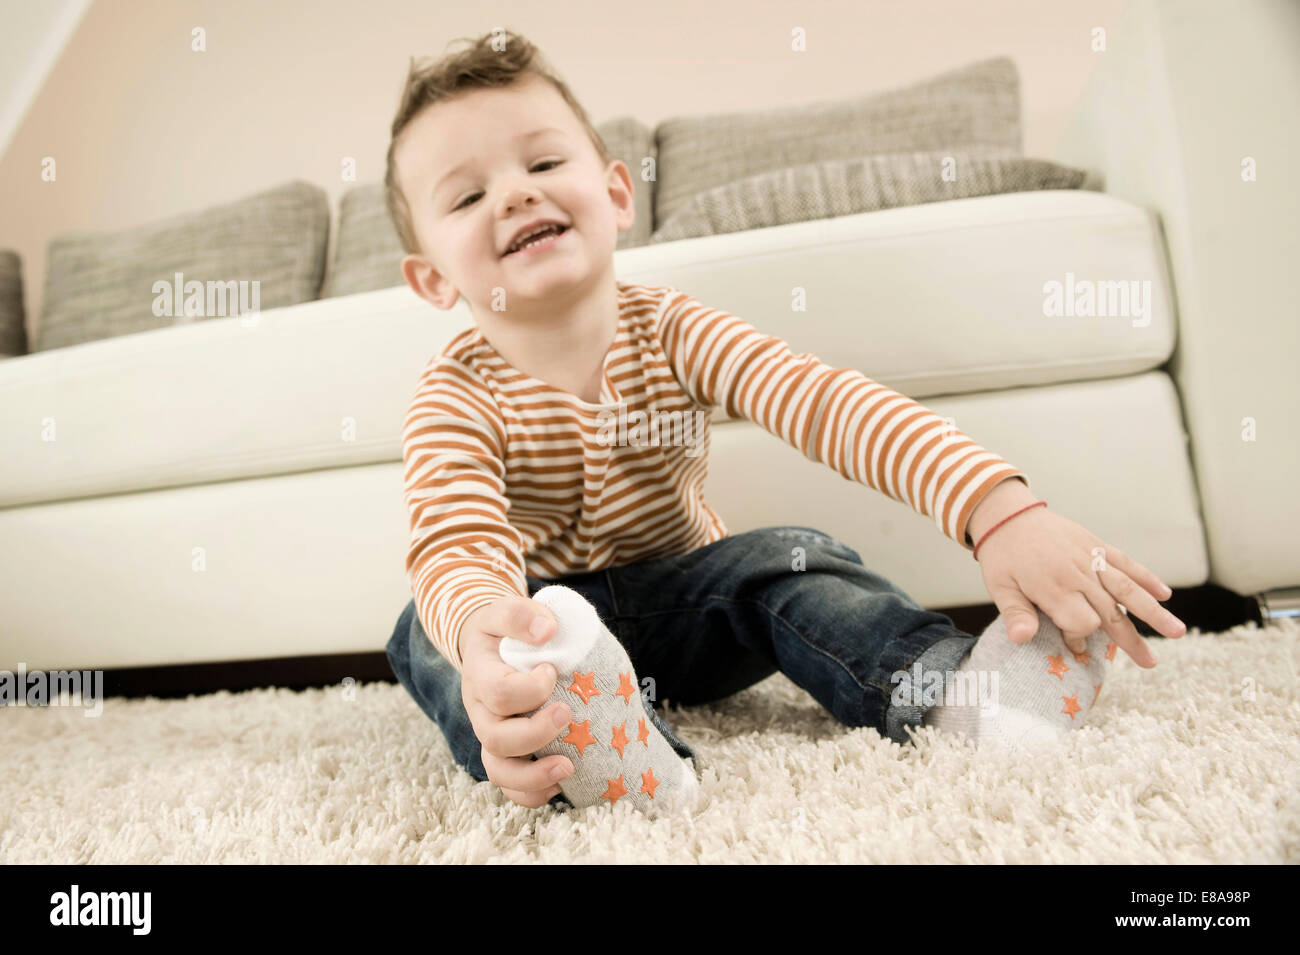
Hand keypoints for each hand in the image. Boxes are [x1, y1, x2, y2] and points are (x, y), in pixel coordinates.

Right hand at [458, 596, 572, 807]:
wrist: (486, 645)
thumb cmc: (503, 630)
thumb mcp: (503, 610)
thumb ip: (520, 615)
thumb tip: (547, 631)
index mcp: (480, 675)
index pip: (496, 692)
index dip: (529, 689)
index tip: (552, 670)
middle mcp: (481, 710)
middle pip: (496, 738)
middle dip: (536, 733)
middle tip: (567, 713)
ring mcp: (490, 734)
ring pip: (498, 770)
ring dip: (533, 776)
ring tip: (568, 767)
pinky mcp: (503, 752)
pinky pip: (508, 786)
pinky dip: (530, 794)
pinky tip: (559, 785)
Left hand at [970, 486, 1186, 667]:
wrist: (1008, 514)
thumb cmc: (1002, 556)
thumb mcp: (1000, 587)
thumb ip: (1016, 614)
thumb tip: (1022, 640)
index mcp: (1054, 587)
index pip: (1082, 622)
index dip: (1080, 638)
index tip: (1073, 646)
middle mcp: (1079, 574)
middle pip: (1111, 612)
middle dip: (1130, 640)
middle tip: (1151, 664)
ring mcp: (1091, 558)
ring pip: (1128, 589)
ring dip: (1153, 612)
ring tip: (1177, 632)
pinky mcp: (1096, 545)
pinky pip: (1126, 562)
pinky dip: (1146, 577)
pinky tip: (1164, 594)